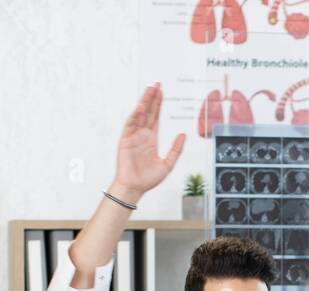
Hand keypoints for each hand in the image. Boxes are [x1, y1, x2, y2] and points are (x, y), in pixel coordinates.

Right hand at [113, 84, 185, 201]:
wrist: (135, 188)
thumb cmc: (148, 179)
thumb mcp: (168, 164)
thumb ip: (176, 149)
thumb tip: (183, 135)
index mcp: (151, 139)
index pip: (155, 117)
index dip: (158, 104)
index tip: (161, 92)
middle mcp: (142, 135)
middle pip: (148, 112)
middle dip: (152, 98)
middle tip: (157, 84)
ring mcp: (133, 136)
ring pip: (139, 115)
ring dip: (144, 102)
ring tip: (149, 90)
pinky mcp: (125, 140)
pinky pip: (130, 125)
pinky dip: (135, 115)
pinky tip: (141, 107)